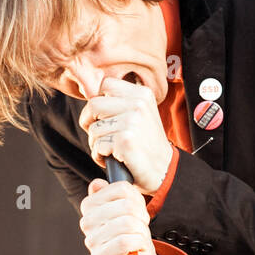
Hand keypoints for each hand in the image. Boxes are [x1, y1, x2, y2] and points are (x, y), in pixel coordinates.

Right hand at [79, 178, 171, 254]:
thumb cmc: (132, 234)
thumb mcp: (129, 208)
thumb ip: (117, 193)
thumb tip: (97, 183)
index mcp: (90, 205)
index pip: (121, 189)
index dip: (137, 199)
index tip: (137, 210)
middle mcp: (87, 222)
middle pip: (126, 206)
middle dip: (141, 217)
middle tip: (139, 227)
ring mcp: (92, 241)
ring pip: (127, 224)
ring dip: (140, 232)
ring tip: (137, 237)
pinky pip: (125, 242)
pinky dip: (138, 244)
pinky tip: (135, 248)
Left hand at [80, 76, 173, 193]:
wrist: (165, 171)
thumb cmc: (147, 145)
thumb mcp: (140, 114)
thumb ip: (121, 102)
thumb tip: (90, 95)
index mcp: (142, 94)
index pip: (105, 84)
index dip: (99, 103)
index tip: (105, 117)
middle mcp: (138, 104)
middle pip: (93, 105)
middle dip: (90, 123)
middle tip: (102, 136)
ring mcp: (132, 122)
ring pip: (93, 129)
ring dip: (96, 144)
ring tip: (112, 150)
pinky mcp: (125, 141)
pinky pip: (97, 146)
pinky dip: (100, 156)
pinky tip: (114, 159)